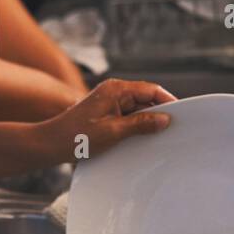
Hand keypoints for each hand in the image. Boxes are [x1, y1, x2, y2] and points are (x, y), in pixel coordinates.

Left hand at [36, 77, 176, 165]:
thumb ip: (140, 124)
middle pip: (146, 99)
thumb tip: (164, 119)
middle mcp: (113, 92)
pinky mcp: (106, 114)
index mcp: (115, 89)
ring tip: (161, 137)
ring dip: (148, 122)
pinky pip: (128, 117)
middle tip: (175, 129)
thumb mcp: (113, 132)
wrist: (50, 144)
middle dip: (160, 113)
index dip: (168, 101)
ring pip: (138, 109)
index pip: (150, 90)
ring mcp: (109, 103)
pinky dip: (137, 127)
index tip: (183, 115)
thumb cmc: (76, 137)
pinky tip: (144, 140)